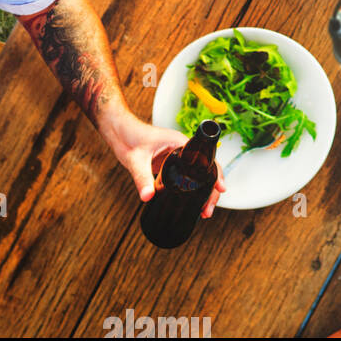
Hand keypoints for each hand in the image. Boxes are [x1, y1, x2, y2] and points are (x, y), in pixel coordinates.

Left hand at [108, 114, 225, 215]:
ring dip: (202, 191)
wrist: (119, 130)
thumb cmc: (129, 136)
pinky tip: (189, 202)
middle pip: (205, 169)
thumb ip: (142, 178)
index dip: (216, 174)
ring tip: (203, 211)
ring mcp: (176, 157)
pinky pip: (184, 177)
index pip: (206, 159)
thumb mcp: (136, 160)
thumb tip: (148, 198)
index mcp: (181, 143)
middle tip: (207, 210)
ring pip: (196, 175)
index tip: (221, 188)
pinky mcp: (168, 164)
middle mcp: (183, 149)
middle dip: (211, 190)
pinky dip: (190, 189)